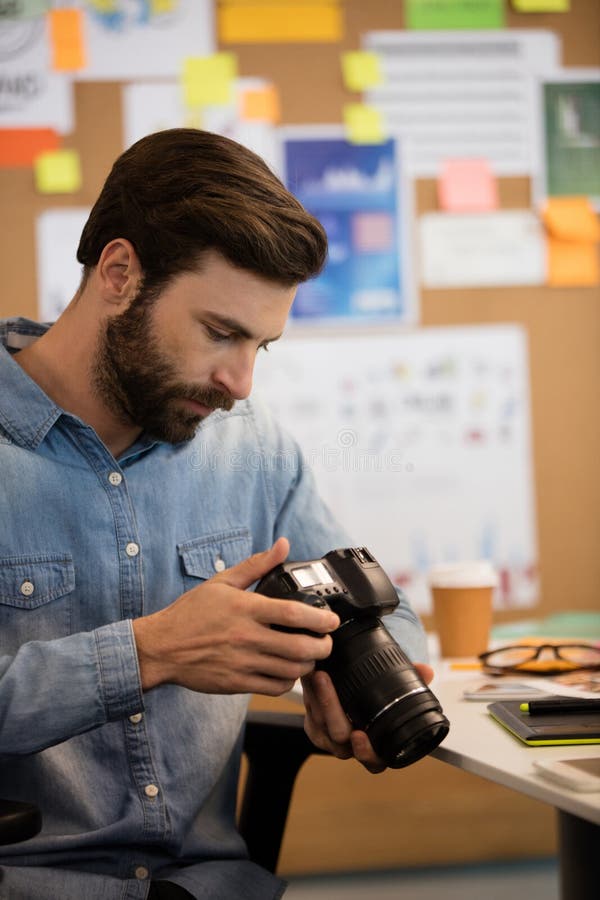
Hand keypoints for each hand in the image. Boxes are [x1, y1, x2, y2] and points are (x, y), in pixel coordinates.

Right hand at [133, 537, 339, 695]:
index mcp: (246, 608)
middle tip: (327, 642)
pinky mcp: (237, 683)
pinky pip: (274, 687)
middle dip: (323, 647)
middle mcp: (247, 636)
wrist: (161, 647)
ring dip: (308, 665)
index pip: (293, 613)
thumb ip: (257, 565)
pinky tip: (288, 672)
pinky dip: (288, 681)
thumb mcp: (222, 582)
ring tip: (311, 657)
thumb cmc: (191, 614)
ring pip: (291, 670)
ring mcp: (242, 662)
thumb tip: (283, 544)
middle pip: (300, 647)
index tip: (332, 621)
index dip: (320, 619)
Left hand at [301, 662, 434, 774]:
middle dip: (331, 707)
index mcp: (377, 749)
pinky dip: (310, 695)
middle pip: (340, 736)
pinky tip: (310, 677)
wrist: (352, 701)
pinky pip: (311, 716)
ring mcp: (332, 741)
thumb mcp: (396, 692)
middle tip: (325, 680)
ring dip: (318, 696)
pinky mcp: (315, 730)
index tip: (359, 735)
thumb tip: (426, 671)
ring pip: (322, 723)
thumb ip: (412, 680)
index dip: (367, 752)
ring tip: (317, 672)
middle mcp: (353, 749)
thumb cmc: (379, 702)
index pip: (374, 761)